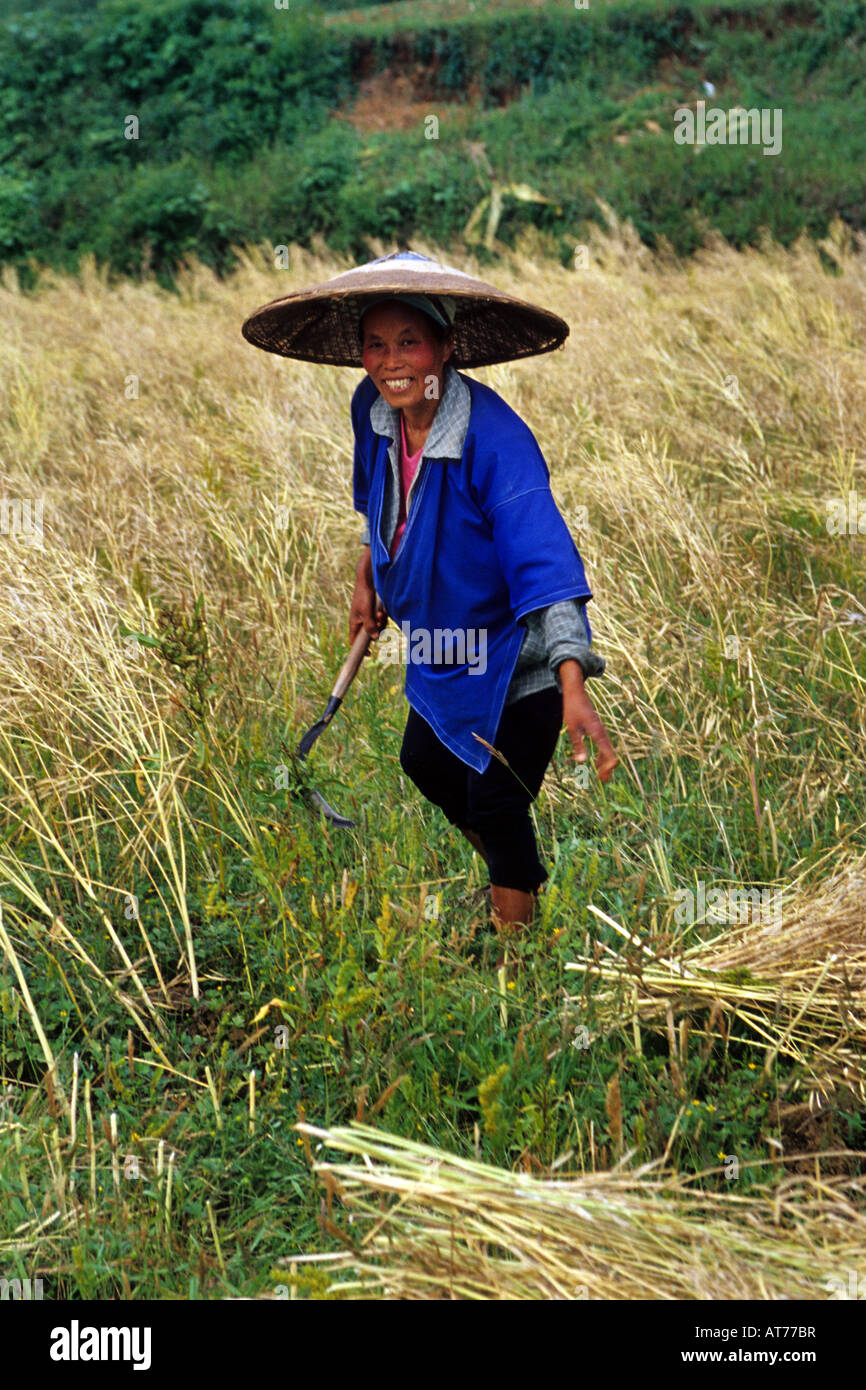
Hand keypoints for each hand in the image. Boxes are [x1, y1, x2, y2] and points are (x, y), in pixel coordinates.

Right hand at [349, 546, 387, 649]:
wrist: (368, 579)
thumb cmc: (364, 595)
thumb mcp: (366, 612)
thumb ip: (370, 626)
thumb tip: (374, 638)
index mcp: (354, 623)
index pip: (355, 640)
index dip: (360, 648)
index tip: (369, 654)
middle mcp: (361, 621)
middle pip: (370, 634)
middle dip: (377, 630)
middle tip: (380, 621)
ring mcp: (368, 616)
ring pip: (377, 627)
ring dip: (381, 622)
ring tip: (381, 613)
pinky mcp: (374, 611)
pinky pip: (381, 619)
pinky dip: (383, 617)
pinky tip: (383, 610)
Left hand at [558, 659, 617, 782]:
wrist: (575, 691)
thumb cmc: (572, 708)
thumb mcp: (571, 727)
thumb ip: (577, 744)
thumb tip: (581, 761)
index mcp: (597, 732)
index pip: (608, 753)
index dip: (607, 766)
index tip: (601, 775)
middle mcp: (601, 731)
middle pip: (610, 753)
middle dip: (607, 767)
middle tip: (603, 780)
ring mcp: (600, 730)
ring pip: (607, 749)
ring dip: (604, 762)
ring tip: (601, 775)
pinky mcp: (596, 728)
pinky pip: (602, 744)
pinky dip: (601, 754)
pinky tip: (596, 762)